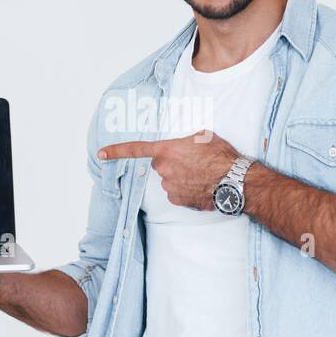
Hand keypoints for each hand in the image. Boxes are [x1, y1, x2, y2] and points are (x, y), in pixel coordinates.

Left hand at [97, 131, 239, 210]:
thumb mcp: (203, 135)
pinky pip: (177, 193)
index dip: (116, 151)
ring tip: (202, 174)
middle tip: (193, 161)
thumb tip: (186, 143)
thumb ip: (186, 139)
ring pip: (170, 180)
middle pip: (161, 165)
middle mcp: (164, 169)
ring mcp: (169, 187)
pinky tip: (201, 186)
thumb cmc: (221, 155)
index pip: (135, 150)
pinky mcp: (178, 201)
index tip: (100, 154)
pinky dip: (186, 190)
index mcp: (166, 150)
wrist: (234, 180)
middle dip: (172, 163)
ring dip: (181, 177)